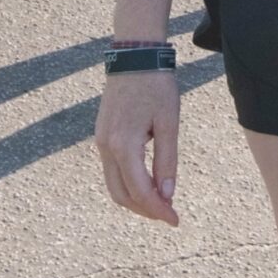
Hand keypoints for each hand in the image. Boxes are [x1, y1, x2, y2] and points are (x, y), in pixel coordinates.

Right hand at [94, 72, 181, 225]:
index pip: (140, 191)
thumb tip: (167, 195)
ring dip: (135, 199)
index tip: (175, 220)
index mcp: (124, 145)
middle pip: (121, 195)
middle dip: (145, 210)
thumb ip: (167, 161)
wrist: (134, 57)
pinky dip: (128, 184)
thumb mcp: (168, 123)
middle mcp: (106, 147)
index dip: (158, 210)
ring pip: (114, 185)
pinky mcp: (102, 136)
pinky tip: (147, 182)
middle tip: (169, 214)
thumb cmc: (156, 87)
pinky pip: (111, 171)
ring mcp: (101, 142)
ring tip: (160, 202)